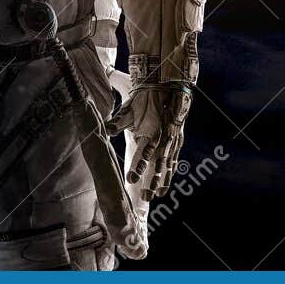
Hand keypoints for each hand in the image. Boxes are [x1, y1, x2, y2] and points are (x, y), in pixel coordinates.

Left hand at [106, 81, 190, 203]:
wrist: (168, 86)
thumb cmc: (145, 98)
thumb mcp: (129, 108)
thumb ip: (119, 122)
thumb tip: (106, 131)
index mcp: (152, 132)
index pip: (144, 154)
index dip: (138, 168)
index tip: (130, 180)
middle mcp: (164, 138)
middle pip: (158, 164)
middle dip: (153, 181)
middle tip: (146, 197)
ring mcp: (173, 139)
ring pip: (169, 164)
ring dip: (164, 180)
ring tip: (159, 196)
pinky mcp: (177, 138)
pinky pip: (175, 157)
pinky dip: (172, 170)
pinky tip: (168, 181)